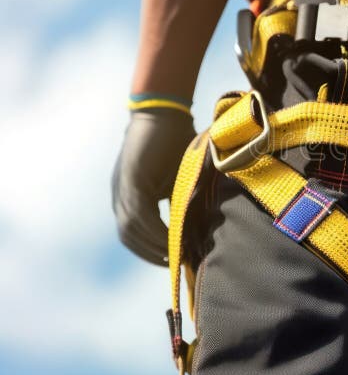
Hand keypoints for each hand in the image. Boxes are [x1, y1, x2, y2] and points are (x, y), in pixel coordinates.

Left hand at [112, 109, 195, 264]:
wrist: (166, 111)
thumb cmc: (176, 140)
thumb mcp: (179, 177)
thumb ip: (181, 198)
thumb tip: (200, 222)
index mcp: (130, 194)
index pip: (132, 232)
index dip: (149, 249)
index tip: (170, 259)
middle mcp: (120, 194)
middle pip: (128, 235)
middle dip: (150, 253)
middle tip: (173, 263)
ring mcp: (123, 187)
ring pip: (131, 228)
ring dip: (153, 245)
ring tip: (174, 254)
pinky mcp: (131, 179)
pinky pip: (139, 214)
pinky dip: (154, 230)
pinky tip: (170, 238)